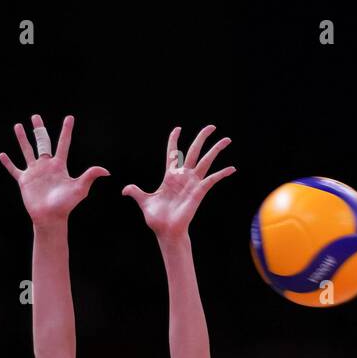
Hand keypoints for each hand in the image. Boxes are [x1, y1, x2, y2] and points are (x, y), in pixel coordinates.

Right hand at [0, 114, 108, 227]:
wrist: (50, 217)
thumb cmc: (66, 205)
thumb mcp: (80, 189)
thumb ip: (90, 176)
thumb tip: (106, 171)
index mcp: (59, 165)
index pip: (63, 144)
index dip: (66, 131)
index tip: (70, 118)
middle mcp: (46, 166)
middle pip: (42, 142)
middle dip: (38, 129)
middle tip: (35, 116)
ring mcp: (34, 172)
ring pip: (27, 151)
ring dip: (22, 139)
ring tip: (18, 126)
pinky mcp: (24, 181)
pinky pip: (14, 169)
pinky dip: (8, 163)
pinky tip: (2, 155)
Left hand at [121, 125, 234, 239]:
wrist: (166, 231)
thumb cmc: (157, 218)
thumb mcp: (144, 202)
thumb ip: (136, 192)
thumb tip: (124, 190)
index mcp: (169, 176)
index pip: (173, 153)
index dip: (174, 141)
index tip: (178, 128)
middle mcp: (183, 176)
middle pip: (194, 151)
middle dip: (202, 138)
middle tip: (211, 127)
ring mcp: (192, 183)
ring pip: (206, 161)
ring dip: (216, 150)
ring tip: (227, 139)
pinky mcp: (199, 191)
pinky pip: (212, 180)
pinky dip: (222, 174)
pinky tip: (232, 168)